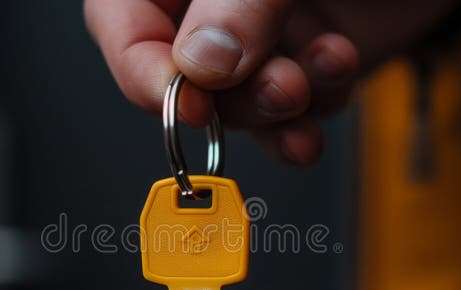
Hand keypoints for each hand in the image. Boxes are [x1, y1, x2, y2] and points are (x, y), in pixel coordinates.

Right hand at [84, 0, 457, 164]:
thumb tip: (202, 65)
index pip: (122, 21)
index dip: (142, 70)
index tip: (186, 103)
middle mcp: (211, 3)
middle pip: (184, 73)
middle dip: (233, 96)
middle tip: (280, 89)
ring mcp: (259, 32)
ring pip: (240, 100)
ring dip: (277, 108)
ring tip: (309, 86)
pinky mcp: (305, 57)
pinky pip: (296, 105)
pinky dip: (318, 103)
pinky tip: (338, 69)